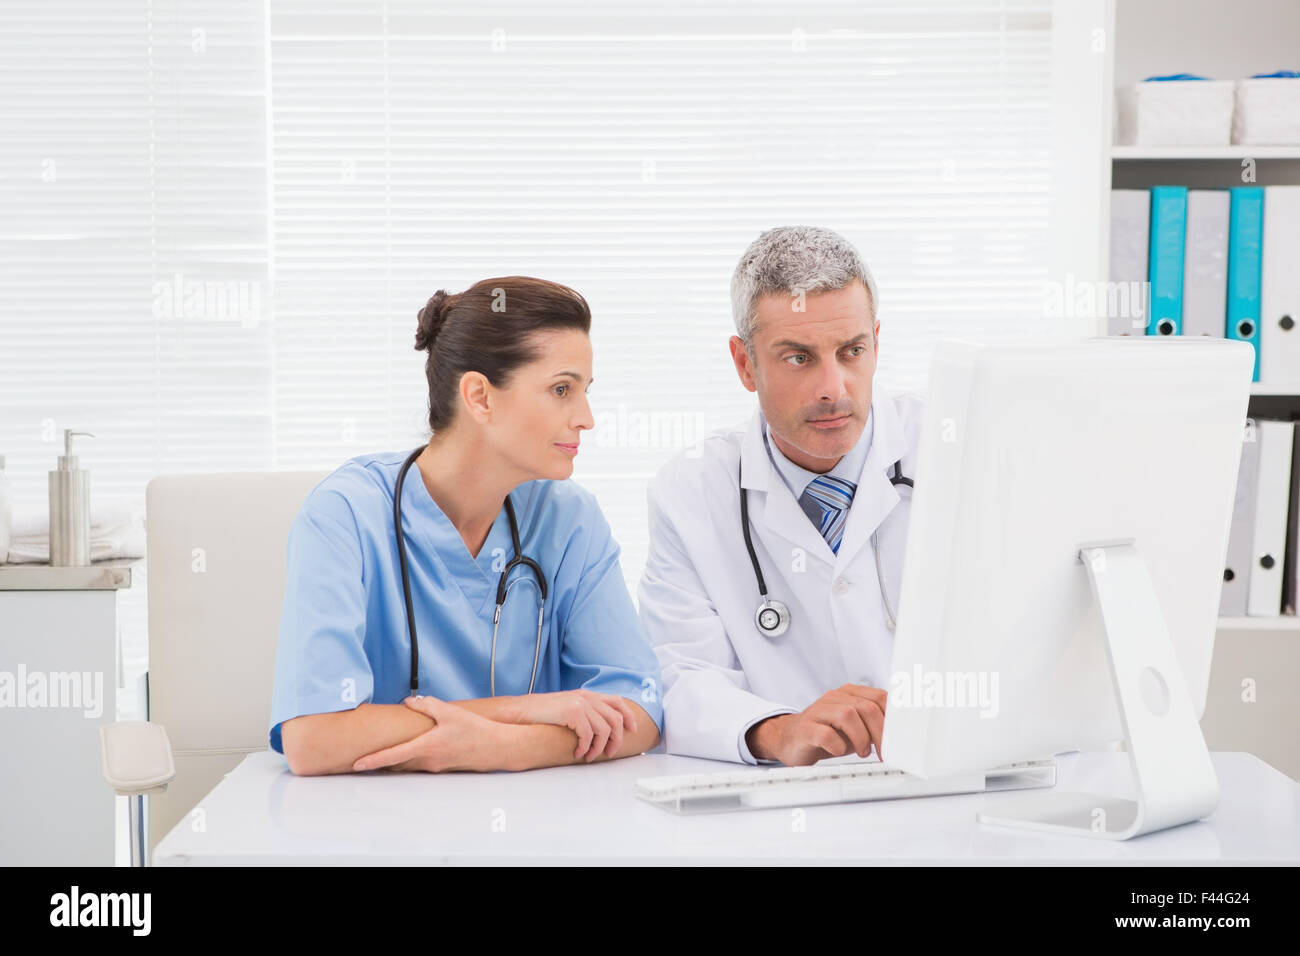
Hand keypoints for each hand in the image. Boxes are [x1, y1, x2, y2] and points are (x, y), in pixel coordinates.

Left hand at [352, 696, 504, 772]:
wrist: (498, 748)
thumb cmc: (476, 730)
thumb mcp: (451, 712)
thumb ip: (428, 705)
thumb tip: (409, 702)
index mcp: (426, 747)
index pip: (393, 756)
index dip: (373, 761)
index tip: (357, 764)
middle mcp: (428, 761)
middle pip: (397, 762)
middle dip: (381, 760)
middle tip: (364, 755)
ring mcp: (436, 766)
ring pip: (409, 763)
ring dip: (397, 758)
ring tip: (384, 751)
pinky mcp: (444, 766)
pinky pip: (421, 762)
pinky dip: (412, 757)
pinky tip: (414, 747)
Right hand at [512, 690, 639, 761]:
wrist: (521, 712)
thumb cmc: (543, 715)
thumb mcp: (568, 708)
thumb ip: (585, 712)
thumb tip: (602, 729)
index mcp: (588, 694)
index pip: (617, 701)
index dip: (629, 716)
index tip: (633, 730)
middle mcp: (587, 697)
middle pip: (615, 719)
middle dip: (616, 739)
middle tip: (609, 753)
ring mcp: (580, 703)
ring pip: (603, 730)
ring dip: (599, 748)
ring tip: (590, 756)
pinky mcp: (572, 712)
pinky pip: (588, 735)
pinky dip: (585, 747)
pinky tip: (578, 753)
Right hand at [746, 684, 886, 766]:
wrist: (790, 739)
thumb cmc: (827, 734)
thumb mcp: (855, 728)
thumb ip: (875, 726)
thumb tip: (901, 737)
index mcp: (849, 694)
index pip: (880, 697)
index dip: (893, 720)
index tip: (899, 741)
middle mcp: (834, 697)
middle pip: (866, 707)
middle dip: (880, 733)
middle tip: (882, 752)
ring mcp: (818, 711)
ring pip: (848, 715)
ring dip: (861, 738)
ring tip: (862, 752)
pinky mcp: (805, 727)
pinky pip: (825, 733)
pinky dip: (837, 745)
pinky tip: (838, 751)